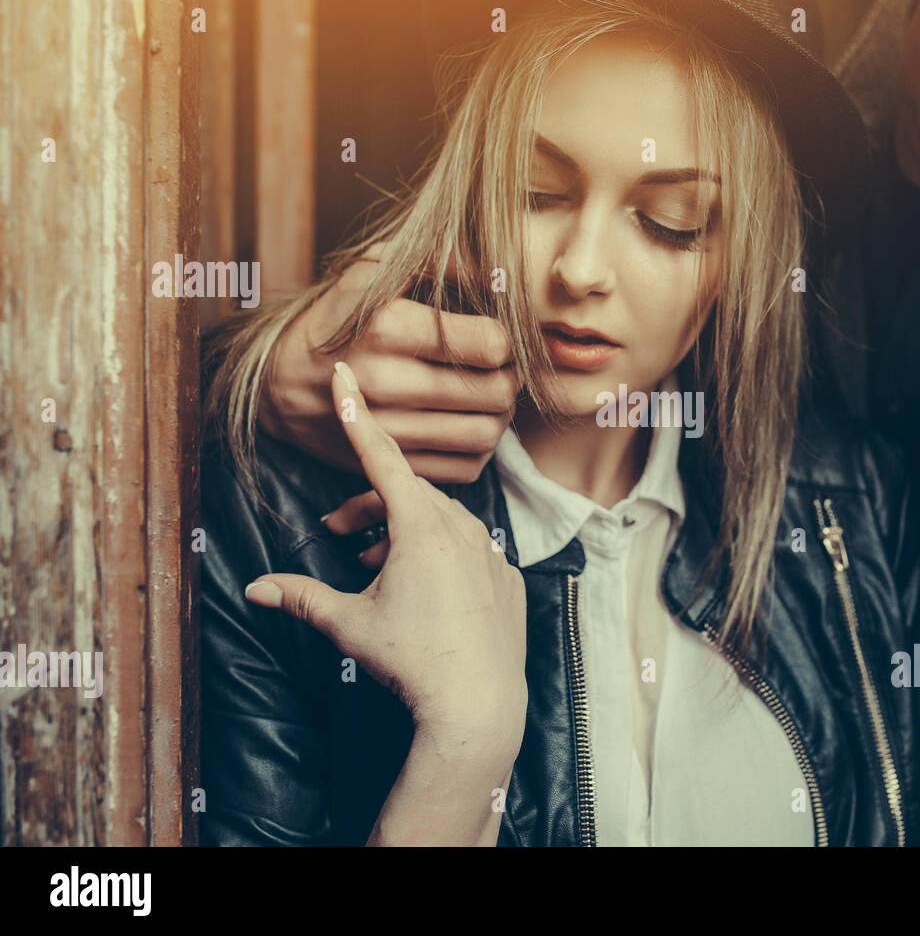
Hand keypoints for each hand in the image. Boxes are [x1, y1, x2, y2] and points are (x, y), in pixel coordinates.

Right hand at [244, 361, 527, 766]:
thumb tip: (254, 589)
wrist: (478, 703)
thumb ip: (302, 598)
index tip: (345, 372)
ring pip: (442, 522)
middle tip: (337, 533)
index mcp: (421, 527)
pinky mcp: (508, 579)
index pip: (380, 456)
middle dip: (368, 505)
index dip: (357, 415)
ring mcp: (490, 552)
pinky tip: (426, 593)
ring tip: (377, 564)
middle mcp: (461, 529)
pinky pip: (471, 552)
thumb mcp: (349, 624)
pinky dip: (442, 558)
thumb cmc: (411, 660)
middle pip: (408, 494)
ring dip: (404, 532)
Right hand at [260, 241, 519, 483]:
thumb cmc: (336, 319)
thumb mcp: (370, 272)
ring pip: (484, 434)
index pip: (488, 344)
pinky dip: (480, 449)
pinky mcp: (388, 463)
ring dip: (503, 415)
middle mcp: (384, 382)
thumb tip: (494, 267)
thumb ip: (434, 259)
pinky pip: (463, 468)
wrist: (277, 382)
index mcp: (386, 327)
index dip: (509, 340)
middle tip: (506, 367)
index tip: (500, 335)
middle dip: (512, 377)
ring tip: (493, 395)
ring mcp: (386, 429)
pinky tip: (471, 423)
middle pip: (493, 392)